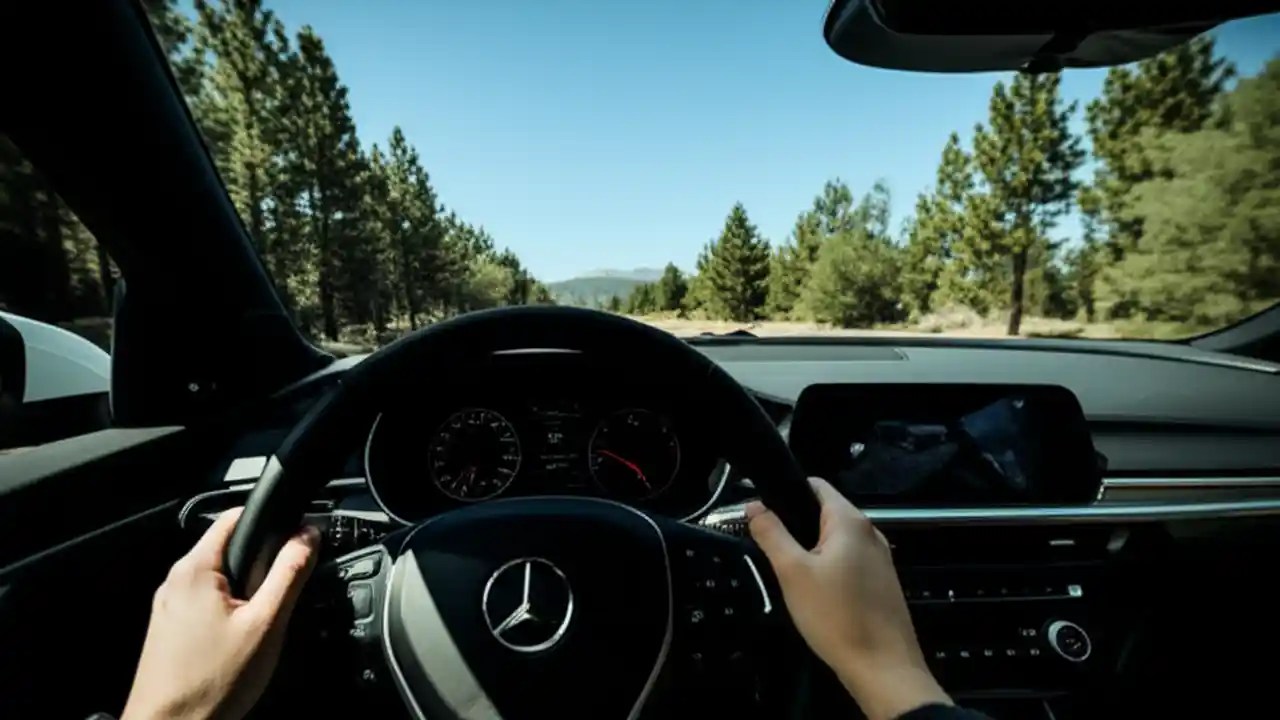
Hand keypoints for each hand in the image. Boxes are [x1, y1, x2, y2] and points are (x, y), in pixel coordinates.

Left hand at [121, 509, 319, 719]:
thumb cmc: (212, 683)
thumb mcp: (266, 624)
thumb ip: (289, 574)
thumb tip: (308, 536)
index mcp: (194, 569)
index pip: (236, 517)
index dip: (272, 521)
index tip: (297, 539)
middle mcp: (175, 581)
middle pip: (229, 549)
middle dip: (261, 565)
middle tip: (279, 598)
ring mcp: (168, 606)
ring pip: (220, 580)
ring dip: (246, 593)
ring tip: (260, 626)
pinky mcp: (169, 629)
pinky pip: (207, 604)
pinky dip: (230, 613)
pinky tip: (239, 643)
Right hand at [748, 477, 950, 719]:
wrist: (883, 668)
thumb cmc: (835, 615)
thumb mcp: (792, 573)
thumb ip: (772, 534)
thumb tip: (755, 506)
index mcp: (850, 520)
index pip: (816, 485)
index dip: (787, 493)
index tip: (765, 518)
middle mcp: (871, 532)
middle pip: (825, 513)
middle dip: (797, 528)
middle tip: (775, 556)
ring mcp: (881, 558)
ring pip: (836, 541)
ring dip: (813, 553)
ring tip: (794, 579)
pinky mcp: (883, 582)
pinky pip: (849, 563)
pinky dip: (830, 571)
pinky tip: (820, 597)